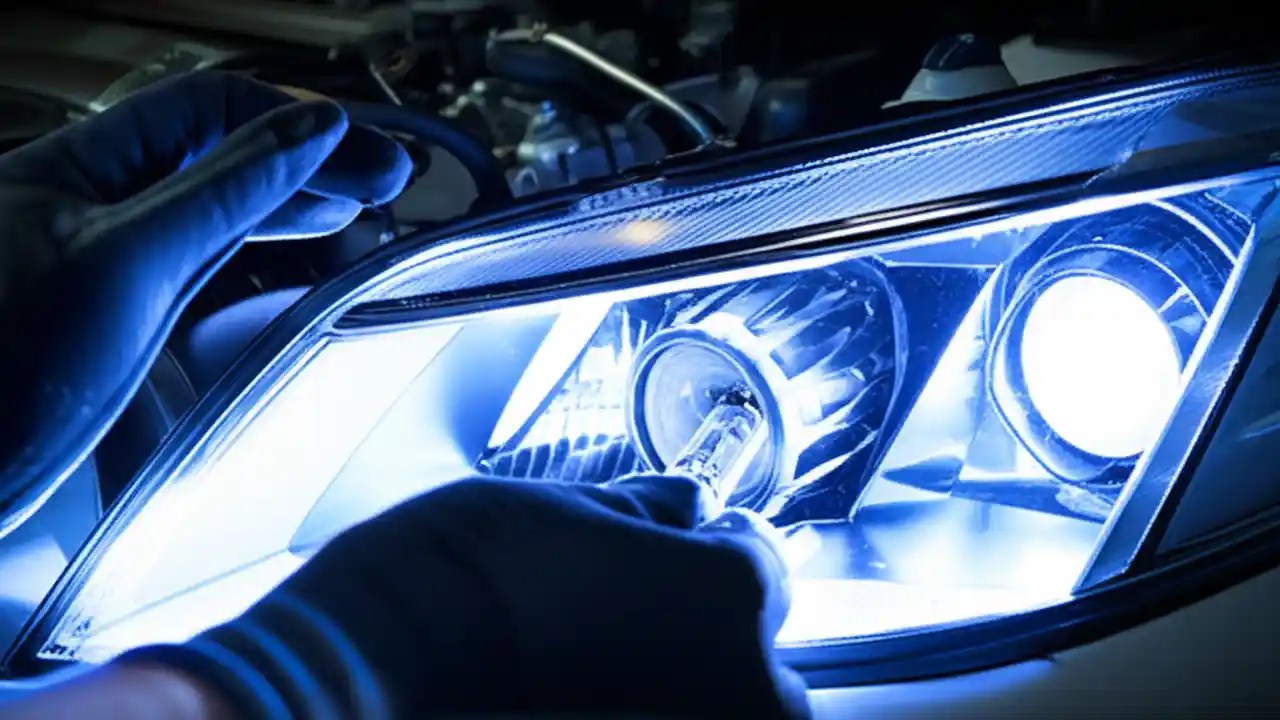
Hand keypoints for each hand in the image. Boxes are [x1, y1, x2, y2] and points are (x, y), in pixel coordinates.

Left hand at [0, 72, 410, 535]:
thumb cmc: (8, 370)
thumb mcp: (132, 263)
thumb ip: (226, 190)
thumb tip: (313, 129)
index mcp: (79, 164)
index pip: (211, 110)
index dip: (299, 125)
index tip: (375, 160)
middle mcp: (91, 199)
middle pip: (217, 149)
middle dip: (305, 157)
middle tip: (386, 180)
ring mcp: (102, 254)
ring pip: (213, 200)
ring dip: (286, 197)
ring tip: (352, 205)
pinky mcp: (112, 308)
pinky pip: (197, 253)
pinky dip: (251, 244)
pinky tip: (284, 253)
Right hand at [121, 475, 810, 718]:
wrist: (383, 669)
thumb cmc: (461, 583)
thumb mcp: (565, 510)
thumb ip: (648, 511)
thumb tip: (684, 505)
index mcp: (737, 589)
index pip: (758, 554)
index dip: (704, 545)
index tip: (668, 551)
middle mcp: (751, 683)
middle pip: (754, 641)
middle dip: (702, 624)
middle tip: (619, 616)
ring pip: (727, 702)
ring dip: (683, 682)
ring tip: (593, 666)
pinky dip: (648, 708)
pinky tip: (587, 692)